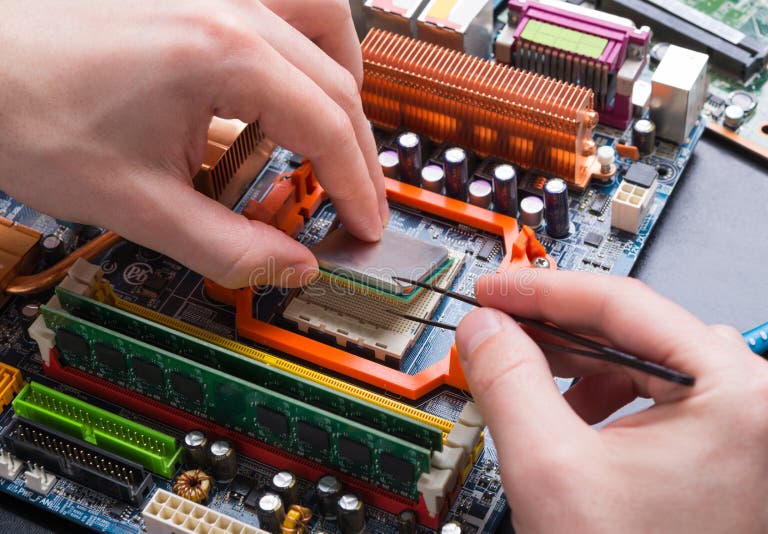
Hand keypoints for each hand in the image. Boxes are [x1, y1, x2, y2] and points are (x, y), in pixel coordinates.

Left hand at [0, 0, 387, 287]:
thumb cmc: (27, 111)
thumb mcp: (136, 202)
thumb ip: (228, 246)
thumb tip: (290, 266)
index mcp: (223, 54)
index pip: (328, 127)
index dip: (356, 187)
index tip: (365, 224)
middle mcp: (229, 6)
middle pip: (338, 79)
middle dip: (358, 150)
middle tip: (356, 200)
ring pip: (321, 18)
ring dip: (341, 78)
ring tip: (335, 132)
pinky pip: (278, 6)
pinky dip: (301, 47)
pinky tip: (282, 86)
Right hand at [456, 269, 767, 532]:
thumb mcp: (550, 468)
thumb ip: (508, 380)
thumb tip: (487, 330)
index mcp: (732, 393)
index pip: (621, 304)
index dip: (542, 291)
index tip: (495, 289)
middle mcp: (754, 405)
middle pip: (635, 332)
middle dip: (555, 332)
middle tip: (499, 328)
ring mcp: (745, 434)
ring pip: (645, 365)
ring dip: (579, 367)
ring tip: (531, 383)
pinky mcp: (727, 458)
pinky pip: (658, 402)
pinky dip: (605, 400)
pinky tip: (572, 423)